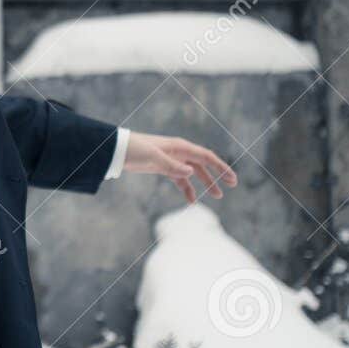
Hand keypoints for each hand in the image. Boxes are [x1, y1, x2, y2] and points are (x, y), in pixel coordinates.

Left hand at [122, 131, 237, 204]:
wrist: (116, 149)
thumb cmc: (134, 149)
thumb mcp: (152, 157)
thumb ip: (171, 165)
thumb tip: (191, 173)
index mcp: (179, 147)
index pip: (206, 157)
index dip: (221, 168)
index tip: (232, 180)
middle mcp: (178, 152)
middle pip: (203, 164)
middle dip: (217, 175)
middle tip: (230, 187)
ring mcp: (171, 160)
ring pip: (194, 173)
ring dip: (205, 183)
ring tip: (217, 196)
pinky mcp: (163, 167)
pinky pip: (180, 179)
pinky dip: (187, 189)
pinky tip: (192, 201)